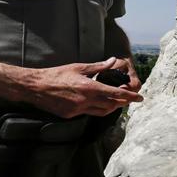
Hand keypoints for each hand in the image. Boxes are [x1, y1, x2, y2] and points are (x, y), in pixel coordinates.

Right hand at [25, 57, 143, 118]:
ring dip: (110, 108)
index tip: (140, 98)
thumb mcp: (78, 67)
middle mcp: (86, 101)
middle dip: (121, 103)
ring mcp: (78, 110)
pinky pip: (88, 113)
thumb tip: (113, 61)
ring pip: (101, 112)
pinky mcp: (71, 115)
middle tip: (127, 99)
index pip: (116, 94)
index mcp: (89, 88)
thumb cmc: (57, 74)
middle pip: (111, 106)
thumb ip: (98, 66)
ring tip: (115, 102)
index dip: (130, 97)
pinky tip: (95, 103)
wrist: (36, 87)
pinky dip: (95, 109)